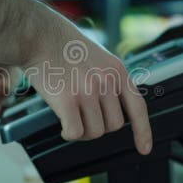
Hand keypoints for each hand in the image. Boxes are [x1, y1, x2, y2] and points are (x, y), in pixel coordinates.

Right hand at [24, 30, 152, 154]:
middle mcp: (106, 81)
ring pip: (95, 132)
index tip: (144, 148)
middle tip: (82, 118)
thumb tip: (108, 109)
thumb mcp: (97, 57)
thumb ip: (107, 80)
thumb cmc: (61, 45)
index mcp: (116, 70)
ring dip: (82, 131)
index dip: (142, 131)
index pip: (137, 107)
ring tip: (70, 119)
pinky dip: (69, 134)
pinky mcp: (68, 100)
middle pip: (114, 125)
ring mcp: (88, 91)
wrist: (38, 35)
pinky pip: (75, 132)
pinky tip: (62, 126)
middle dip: (99, 126)